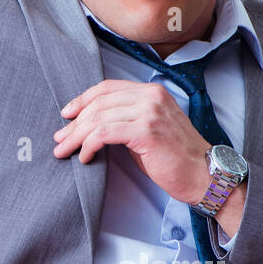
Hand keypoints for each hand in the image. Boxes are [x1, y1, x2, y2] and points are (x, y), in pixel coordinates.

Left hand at [53, 79, 212, 204]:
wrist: (203, 175)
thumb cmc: (174, 157)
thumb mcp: (147, 129)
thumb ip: (125, 119)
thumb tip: (91, 123)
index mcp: (151, 92)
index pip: (107, 88)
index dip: (82, 100)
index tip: (66, 114)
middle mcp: (150, 96)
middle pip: (99, 103)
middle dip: (74, 123)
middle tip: (59, 139)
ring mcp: (149, 112)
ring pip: (98, 118)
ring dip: (76, 136)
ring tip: (64, 150)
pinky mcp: (146, 131)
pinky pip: (104, 133)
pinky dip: (89, 145)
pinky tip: (85, 157)